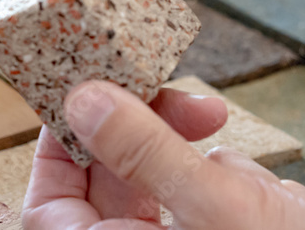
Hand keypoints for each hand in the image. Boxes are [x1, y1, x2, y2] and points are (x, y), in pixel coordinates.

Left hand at [23, 81, 304, 228]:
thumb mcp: (211, 208)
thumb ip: (145, 151)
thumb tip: (84, 99)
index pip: (53, 195)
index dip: (61, 139)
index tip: (86, 88)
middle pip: (106, 172)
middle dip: (135, 122)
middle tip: (165, 89)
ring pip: (155, 172)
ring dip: (180, 138)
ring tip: (212, 117)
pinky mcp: (221, 226)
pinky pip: (201, 184)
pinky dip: (222, 166)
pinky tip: (251, 177)